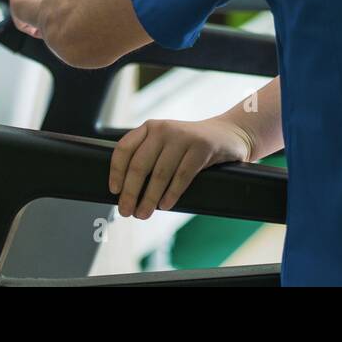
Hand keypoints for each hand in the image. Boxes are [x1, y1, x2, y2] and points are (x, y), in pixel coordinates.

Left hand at [109, 117, 254, 218]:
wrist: (227, 135)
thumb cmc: (189, 147)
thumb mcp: (166, 144)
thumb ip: (148, 158)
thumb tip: (125, 193)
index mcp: (150, 128)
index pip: (125, 149)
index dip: (116, 171)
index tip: (114, 191)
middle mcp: (163, 129)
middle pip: (140, 165)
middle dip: (131, 192)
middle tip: (126, 211)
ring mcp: (183, 137)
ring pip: (160, 174)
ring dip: (150, 198)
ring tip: (144, 213)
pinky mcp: (201, 147)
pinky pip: (182, 176)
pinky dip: (171, 193)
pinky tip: (165, 205)